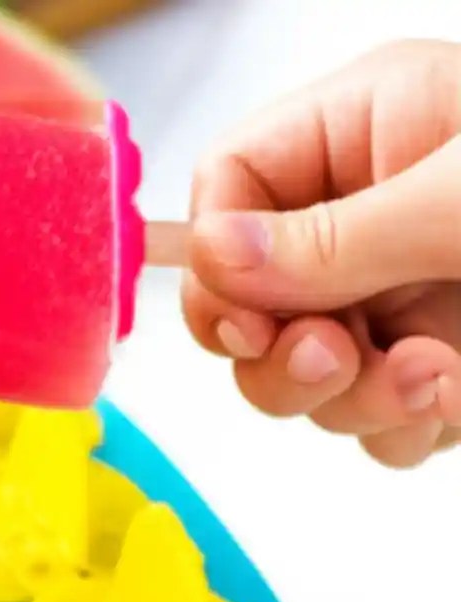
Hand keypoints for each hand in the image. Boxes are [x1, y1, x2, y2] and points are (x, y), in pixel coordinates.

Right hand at [183, 39, 460, 467]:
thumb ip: (336, 236)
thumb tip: (214, 258)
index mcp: (361, 132)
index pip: (230, 187)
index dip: (218, 255)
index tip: (246, 308)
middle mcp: (365, 214)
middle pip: (248, 296)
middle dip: (274, 343)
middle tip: (322, 354)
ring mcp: (399, 290)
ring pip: (301, 369)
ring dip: (342, 392)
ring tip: (421, 376)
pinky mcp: (438, 357)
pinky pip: (372, 412)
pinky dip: (398, 420)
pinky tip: (449, 392)